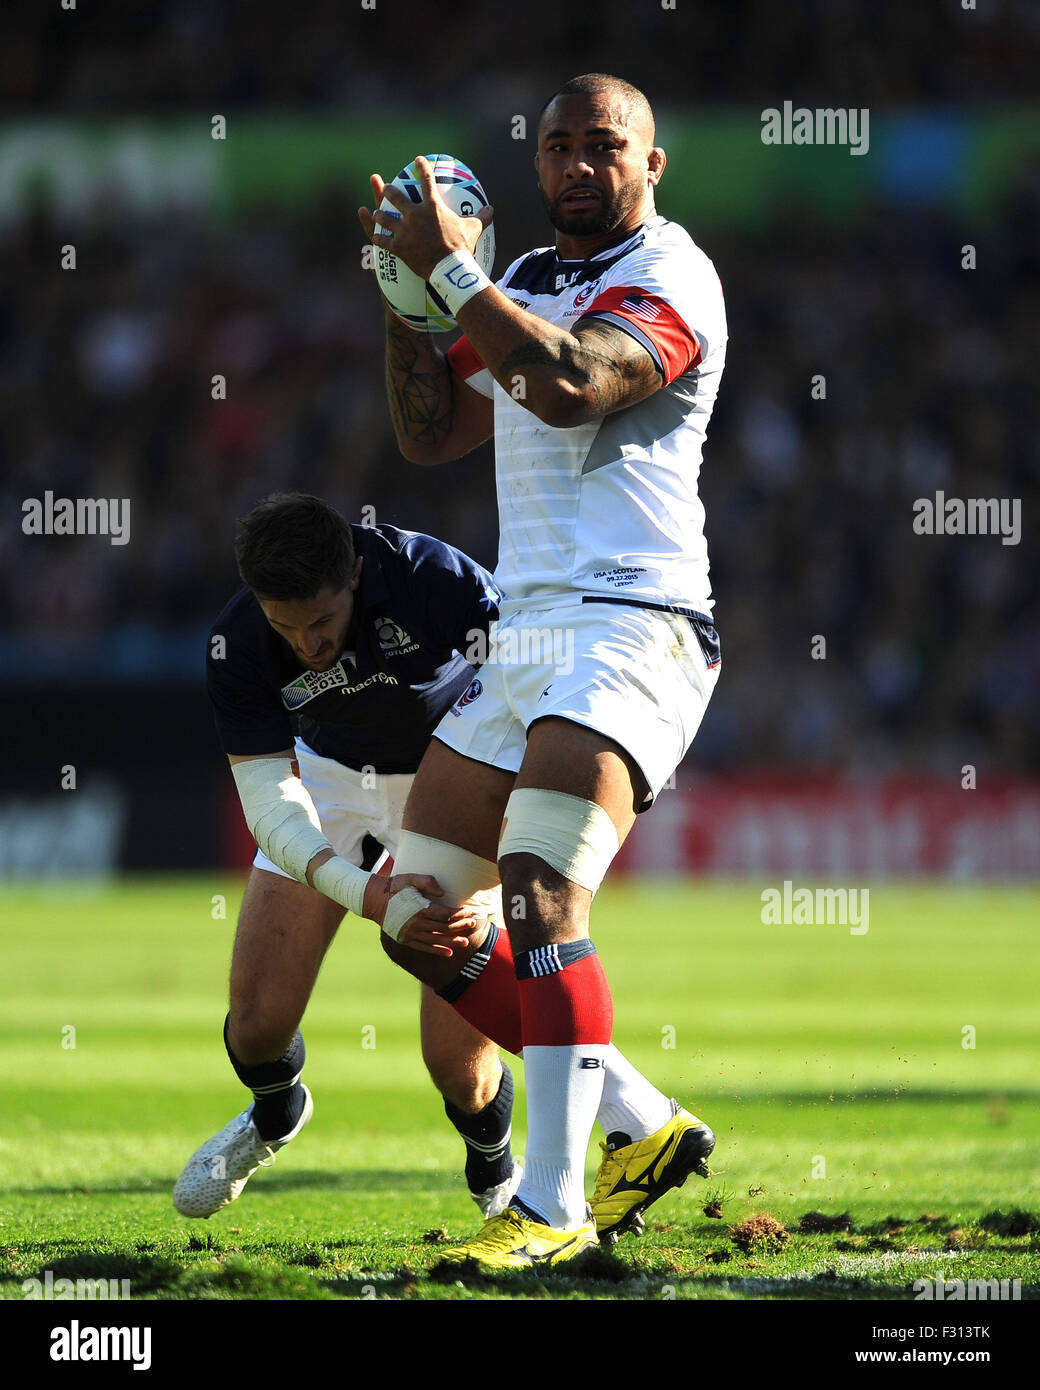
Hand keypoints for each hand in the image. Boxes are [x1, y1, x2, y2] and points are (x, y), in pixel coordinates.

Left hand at [357, 156, 492, 280]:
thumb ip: (482, 217)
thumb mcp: (474, 229)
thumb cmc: (462, 247)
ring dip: (379, 215)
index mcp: (432, 206)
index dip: (421, 166)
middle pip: (396, 197)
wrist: (449, 269)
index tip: (417, 160)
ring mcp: (404, 231)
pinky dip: (378, 239)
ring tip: (376, 214)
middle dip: (388, 190)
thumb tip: (491, 208)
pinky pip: (383, 241)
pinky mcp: (399, 248)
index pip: (426, 179)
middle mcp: (414, 215)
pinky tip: (375, 238)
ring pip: (384, 219)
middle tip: (387, 188)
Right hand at [383, 871, 490, 956]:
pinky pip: (424, 948)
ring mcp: (410, 934)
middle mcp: (416, 924)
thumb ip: (427, 882)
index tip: (468, 911)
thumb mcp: (409, 878)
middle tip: (473, 923)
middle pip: (443, 928)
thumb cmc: (394, 886)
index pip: (445, 914)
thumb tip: (443, 893)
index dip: (458, 914)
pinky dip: (437, 951)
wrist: (374, 900)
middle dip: (460, 926)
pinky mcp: (405, 939)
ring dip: (452, 942)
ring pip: (436, 940)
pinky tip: (448, 953)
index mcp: (419, 908)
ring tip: (465, 942)